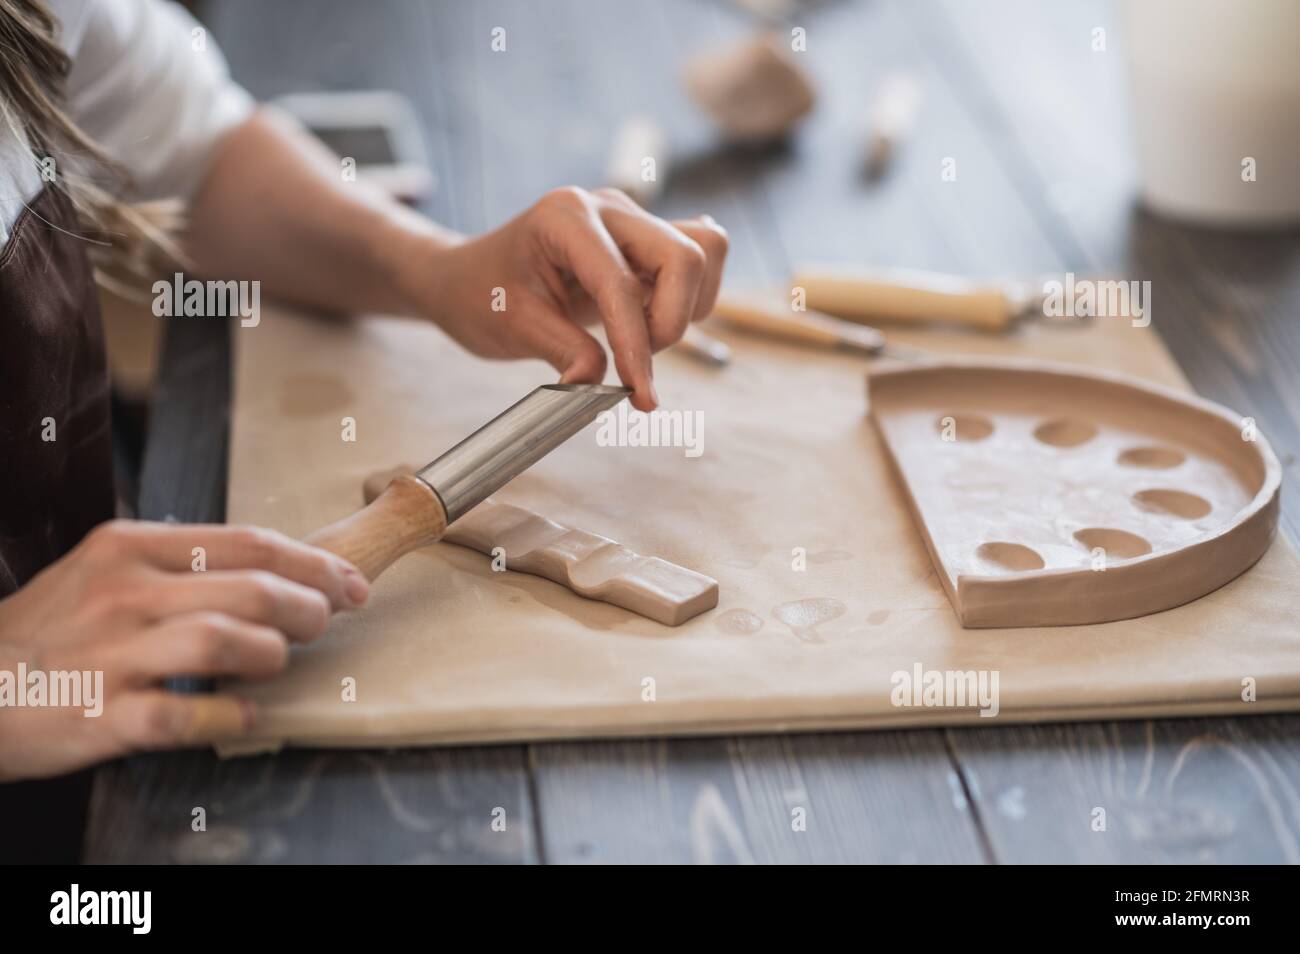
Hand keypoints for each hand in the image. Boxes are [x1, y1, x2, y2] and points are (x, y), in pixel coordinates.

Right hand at [0, 520, 368, 780]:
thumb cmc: (48, 632)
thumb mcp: (101, 570)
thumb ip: (177, 563)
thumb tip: (270, 569)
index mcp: (129, 548)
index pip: (249, 542)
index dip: (314, 563)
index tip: (348, 582)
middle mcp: (123, 594)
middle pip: (252, 589)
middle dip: (309, 608)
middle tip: (322, 624)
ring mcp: (111, 656)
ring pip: (226, 641)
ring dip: (272, 656)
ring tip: (276, 664)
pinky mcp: (100, 716)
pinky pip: (184, 715)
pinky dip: (228, 717)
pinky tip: (245, 715)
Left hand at [398, 187, 728, 410]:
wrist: (469, 278)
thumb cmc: (480, 294)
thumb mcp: (510, 326)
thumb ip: (560, 351)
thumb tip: (597, 383)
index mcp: (565, 218)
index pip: (621, 283)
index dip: (636, 345)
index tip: (640, 396)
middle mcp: (608, 209)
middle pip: (685, 256)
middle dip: (671, 321)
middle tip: (635, 363)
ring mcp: (632, 221)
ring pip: (703, 252)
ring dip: (685, 309)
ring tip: (638, 340)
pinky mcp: (646, 242)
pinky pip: (698, 260)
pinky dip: (689, 299)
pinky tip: (649, 322)